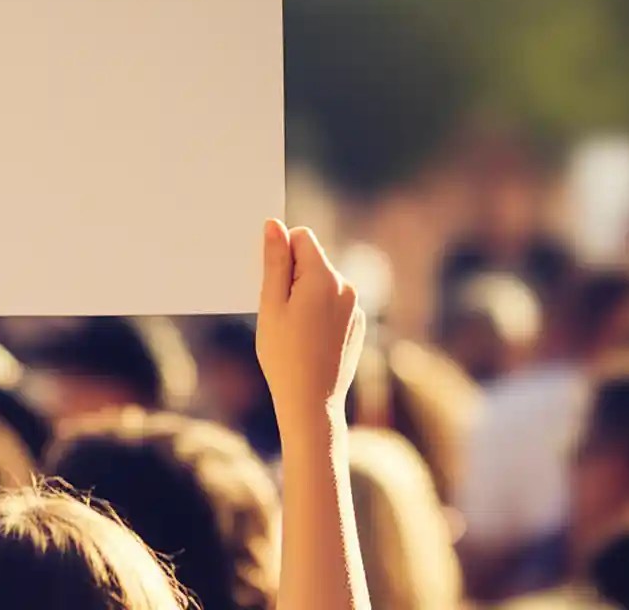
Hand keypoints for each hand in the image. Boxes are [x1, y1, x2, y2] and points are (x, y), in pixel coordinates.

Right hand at [256, 219, 364, 430]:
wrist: (312, 403)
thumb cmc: (284, 356)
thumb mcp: (271, 306)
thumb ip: (275, 262)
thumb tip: (274, 225)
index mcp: (324, 278)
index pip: (302, 238)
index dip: (281, 253)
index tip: (270, 281)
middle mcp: (346, 287)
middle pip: (313, 260)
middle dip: (293, 275)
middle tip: (276, 310)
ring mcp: (355, 308)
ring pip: (323, 283)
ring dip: (305, 294)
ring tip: (292, 329)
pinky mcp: (357, 326)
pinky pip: (333, 305)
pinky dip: (318, 312)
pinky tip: (307, 340)